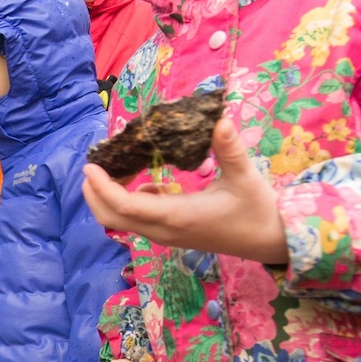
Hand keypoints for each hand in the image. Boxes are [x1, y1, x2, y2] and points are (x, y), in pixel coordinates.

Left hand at [82, 114, 289, 263]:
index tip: (90, 166)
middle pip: (112, 218)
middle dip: (95, 193)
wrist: (270, 241)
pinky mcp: (172, 235)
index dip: (103, 187)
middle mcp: (164, 230)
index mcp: (177, 216)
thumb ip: (230, 149)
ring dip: (110, 197)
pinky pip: (139, 221)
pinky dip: (129, 202)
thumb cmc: (258, 210)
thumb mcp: (245, 177)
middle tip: (92, 165)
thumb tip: (220, 120)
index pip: (125, 206)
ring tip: (113, 167)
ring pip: (123, 221)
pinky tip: (145, 183)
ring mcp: (166, 235)